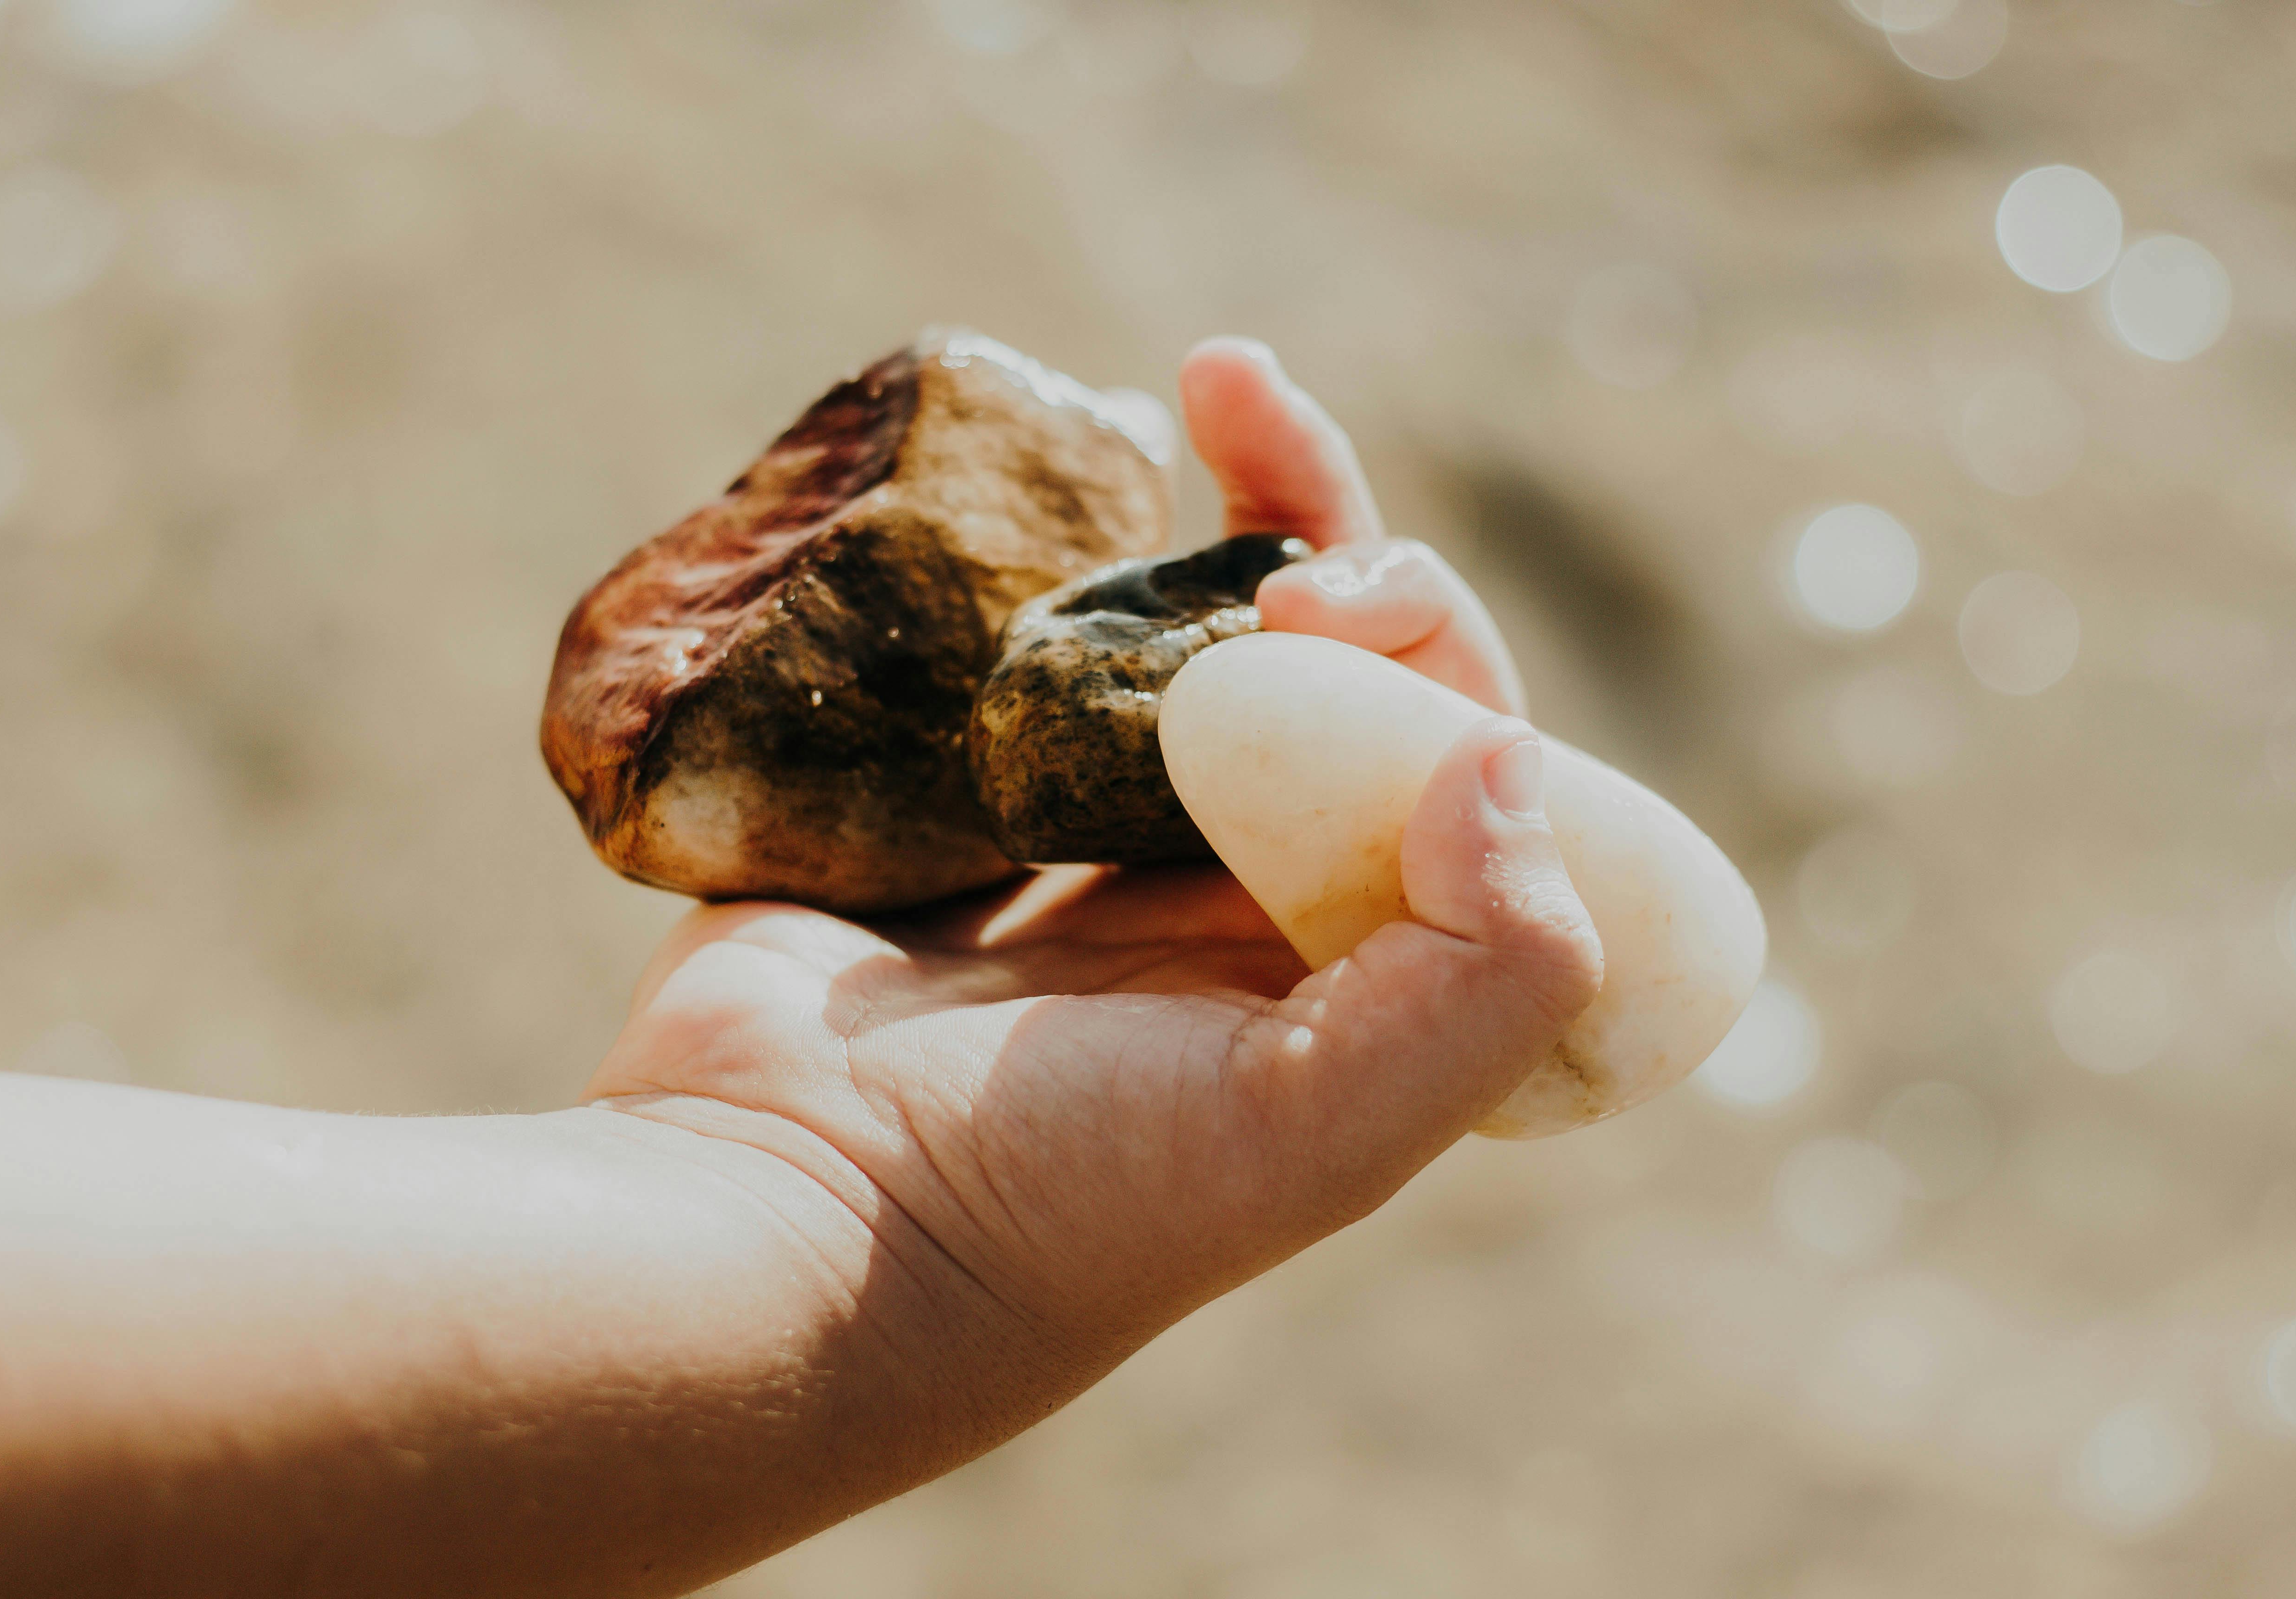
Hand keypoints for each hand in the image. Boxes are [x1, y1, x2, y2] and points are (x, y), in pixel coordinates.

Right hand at [583, 339, 1602, 1512]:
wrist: (784, 1221)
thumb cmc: (1059, 1204)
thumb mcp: (1315, 1133)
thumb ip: (1476, 973)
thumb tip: (1511, 756)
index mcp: (1358, 980)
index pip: (1464, 770)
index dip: (1443, 653)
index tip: (1353, 597)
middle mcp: (1246, 908)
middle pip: (1341, 676)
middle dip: (1341, 551)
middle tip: (1274, 501)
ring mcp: (1102, 849)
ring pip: (1201, 641)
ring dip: (1233, 507)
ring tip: (1223, 377)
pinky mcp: (971, 805)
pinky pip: (1048, 650)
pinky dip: (1073, 555)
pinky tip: (1095, 457)